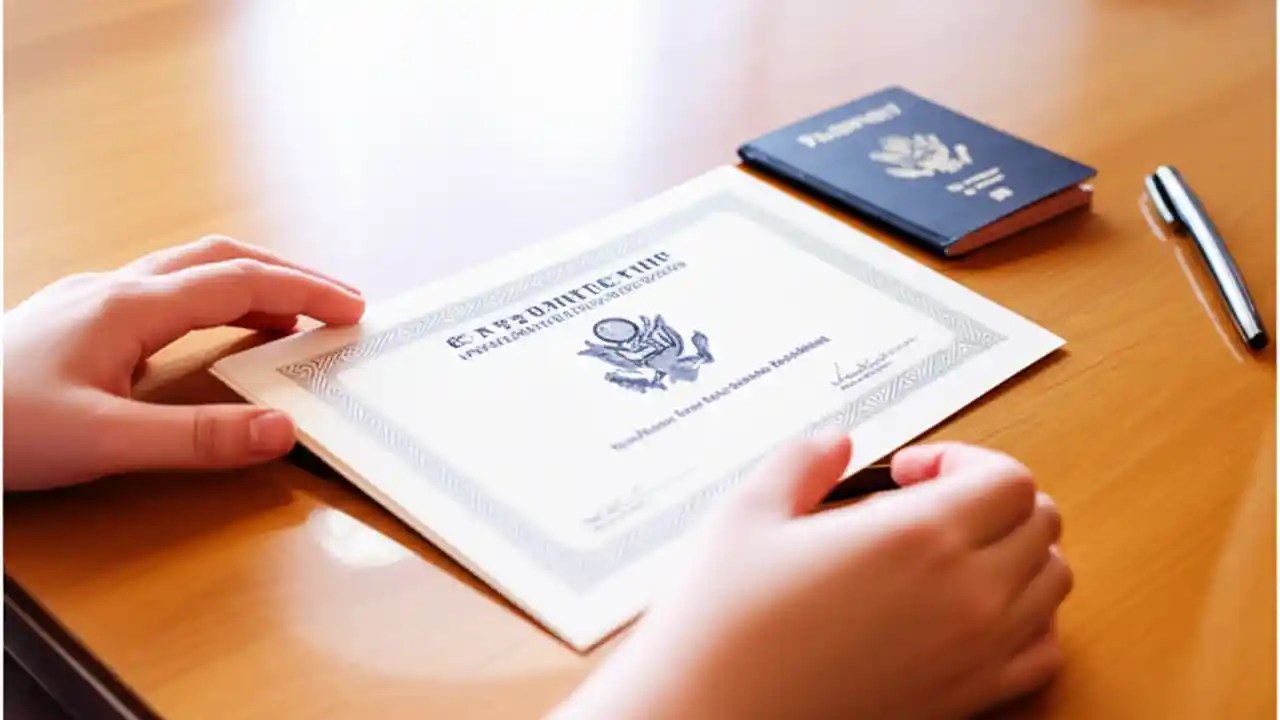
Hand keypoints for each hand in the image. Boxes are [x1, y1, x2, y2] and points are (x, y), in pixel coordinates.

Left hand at [3, 236, 364, 490]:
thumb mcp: (103, 442)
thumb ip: (199, 439)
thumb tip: (282, 429)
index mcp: (130, 308)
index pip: (242, 283)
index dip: (306, 292)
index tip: (353, 308)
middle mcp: (116, 290)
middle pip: (222, 258)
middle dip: (289, 275)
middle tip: (338, 301)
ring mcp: (93, 300)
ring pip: (191, 269)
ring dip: (252, 284)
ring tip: (293, 317)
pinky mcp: (78, 320)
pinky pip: (165, 292)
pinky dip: (213, 301)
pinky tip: (214, 333)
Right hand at [557, 436, 1070, 718]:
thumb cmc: (723, 630)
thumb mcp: (746, 517)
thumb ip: (802, 461)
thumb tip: (835, 444)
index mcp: (917, 538)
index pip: (1007, 478)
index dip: (963, 459)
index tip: (912, 473)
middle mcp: (965, 596)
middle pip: (1041, 522)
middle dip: (992, 499)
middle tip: (931, 504)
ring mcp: (975, 654)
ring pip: (1053, 583)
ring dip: (1015, 553)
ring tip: (952, 554)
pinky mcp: (968, 701)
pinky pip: (1043, 651)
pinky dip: (1026, 621)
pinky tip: (970, 613)